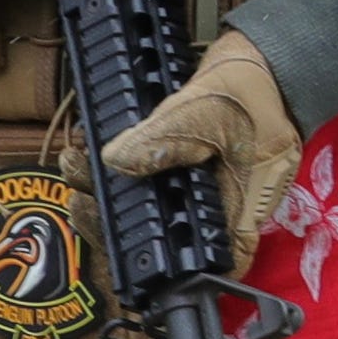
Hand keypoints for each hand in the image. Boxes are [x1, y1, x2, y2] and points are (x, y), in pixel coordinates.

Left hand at [101, 31, 301, 273]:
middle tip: (82, 199)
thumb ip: (168, 138)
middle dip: (114, 225)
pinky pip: (144, 189)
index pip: (213, 265)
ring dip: (106, 197)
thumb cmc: (252, 91)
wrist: (260, 62)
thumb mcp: (210, 111)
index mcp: (240, 209)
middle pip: (165, 244)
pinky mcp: (181, 174)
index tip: (128, 258)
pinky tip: (90, 156)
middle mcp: (218, 212)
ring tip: (77, 166)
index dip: (173, 276)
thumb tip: (115, 160)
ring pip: (147, 216)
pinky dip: (115, 178)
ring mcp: (198, 195)